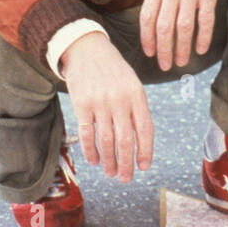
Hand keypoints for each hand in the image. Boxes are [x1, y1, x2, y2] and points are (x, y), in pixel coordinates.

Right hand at [59, 33, 152, 182]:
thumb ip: (136, 109)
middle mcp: (120, 99)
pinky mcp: (81, 104)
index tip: (144, 167)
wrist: (87, 48)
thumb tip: (139, 143)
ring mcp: (100, 102)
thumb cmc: (113, 70)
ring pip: (106, 140)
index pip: (145, 129)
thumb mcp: (131, 83)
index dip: (145, 151)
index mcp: (137, 95)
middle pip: (125, 140)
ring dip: (109, 161)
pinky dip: (91, 151)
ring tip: (110, 172)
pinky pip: (87, 134)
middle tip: (125, 178)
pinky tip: (94, 160)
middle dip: (126, 164)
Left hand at [139, 0, 227, 70]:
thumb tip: (152, 22)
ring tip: (181, 63)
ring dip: (182, 48)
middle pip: (164, 27)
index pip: (147, 18)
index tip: (150, 53)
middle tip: (165, 66)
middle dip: (163, 50)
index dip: (147, 39)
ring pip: (184, 28)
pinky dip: (202, 37)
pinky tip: (200, 49)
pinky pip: (205, 20)